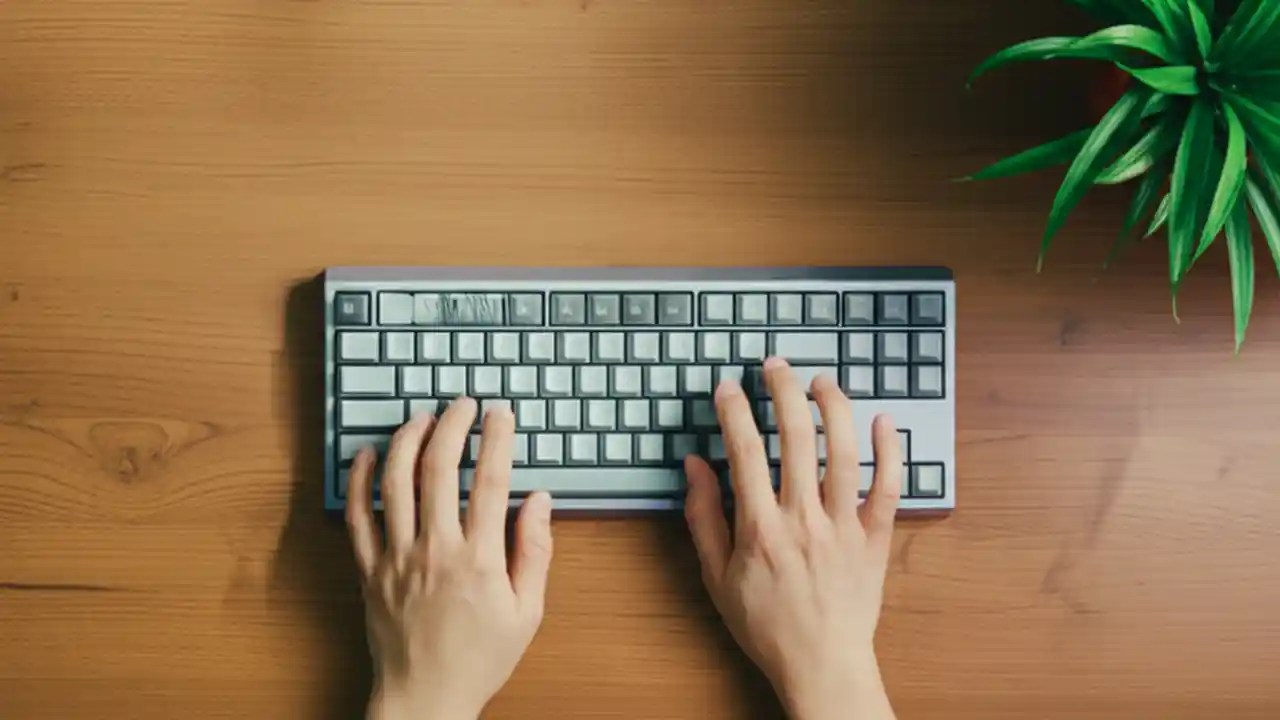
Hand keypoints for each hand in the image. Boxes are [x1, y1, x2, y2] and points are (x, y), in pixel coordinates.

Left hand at [346, 399, 553, 719]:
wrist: (424, 700)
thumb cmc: (479, 659)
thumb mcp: (528, 612)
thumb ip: (535, 551)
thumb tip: (540, 500)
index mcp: (480, 560)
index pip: (492, 482)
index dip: (498, 439)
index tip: (501, 415)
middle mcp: (436, 551)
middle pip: (440, 469)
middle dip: (453, 425)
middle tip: (462, 405)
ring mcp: (397, 558)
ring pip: (396, 483)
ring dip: (408, 440)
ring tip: (422, 418)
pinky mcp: (369, 570)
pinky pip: (357, 516)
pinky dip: (360, 480)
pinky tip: (369, 454)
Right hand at [684, 358, 900, 719]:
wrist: (821, 665)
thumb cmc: (766, 625)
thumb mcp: (716, 576)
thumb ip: (704, 517)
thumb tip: (695, 466)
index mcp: (761, 530)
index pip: (746, 453)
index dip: (734, 411)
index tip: (728, 387)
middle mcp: (804, 520)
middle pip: (797, 439)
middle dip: (784, 392)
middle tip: (775, 366)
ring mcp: (845, 527)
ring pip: (844, 453)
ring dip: (834, 408)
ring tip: (822, 380)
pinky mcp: (876, 538)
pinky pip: (889, 487)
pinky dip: (890, 451)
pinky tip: (884, 420)